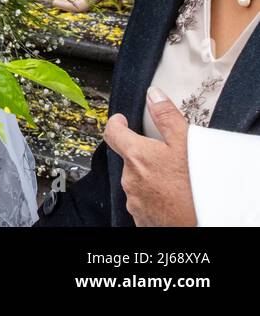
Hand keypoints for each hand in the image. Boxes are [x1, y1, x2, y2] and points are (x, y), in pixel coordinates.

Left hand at [103, 88, 196, 225]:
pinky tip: (173, 197)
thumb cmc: (196, 188)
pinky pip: (144, 201)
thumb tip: (153, 95)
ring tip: (175, 181)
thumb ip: (167, 117)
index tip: (120, 120)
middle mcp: (130, 178)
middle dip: (144, 156)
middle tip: (167, 158)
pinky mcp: (141, 218)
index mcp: (137, 156)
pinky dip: (155, 197)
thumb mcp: (186, 143)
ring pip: (137, 182)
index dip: (116, 123)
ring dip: (151, 178)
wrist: (205, 222)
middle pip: (130, 159)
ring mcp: (135, 200)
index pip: (113, 132)